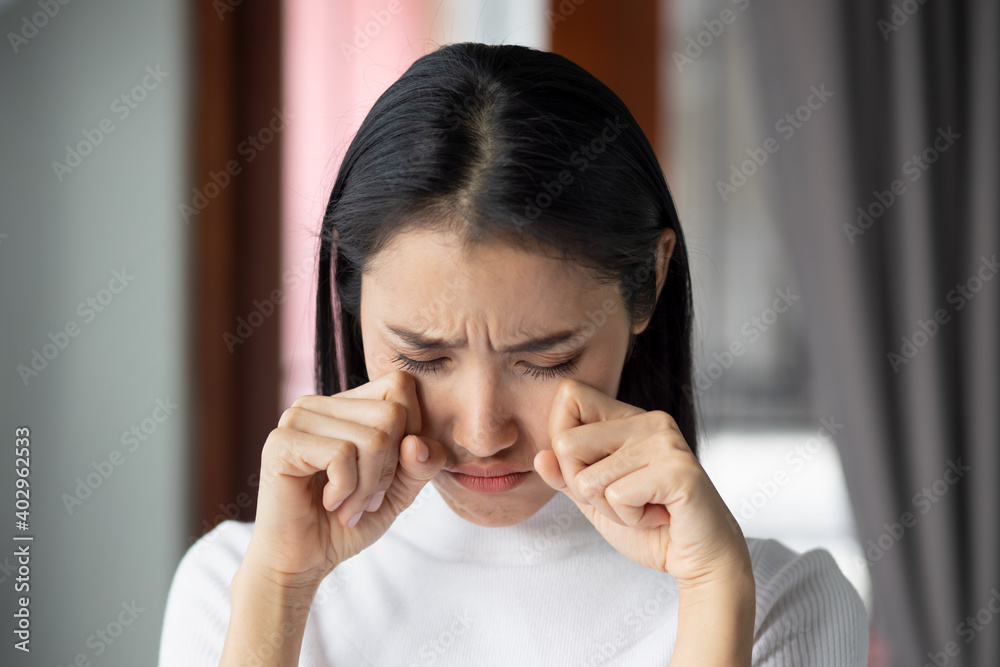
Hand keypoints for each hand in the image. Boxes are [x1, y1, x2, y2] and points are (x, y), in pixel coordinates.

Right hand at [241, 370, 446, 586]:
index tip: (388, 475)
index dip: (411, 433)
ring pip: (373, 438)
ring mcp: (297, 418)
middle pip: (392, 413)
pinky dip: (346, 490)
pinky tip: (330, 503)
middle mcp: (319, 403)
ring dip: (368, 486)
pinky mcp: (282, 443)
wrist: (301, 562)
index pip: (401, 386)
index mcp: (345, 404)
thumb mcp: (399, 491)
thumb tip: (417, 442)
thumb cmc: (346, 523)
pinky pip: (342, 455)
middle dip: (390, 468)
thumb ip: (421, 463)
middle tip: (367, 498)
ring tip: (349, 505)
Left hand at [533, 379, 751, 586]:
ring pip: (588, 477)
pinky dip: (631, 519)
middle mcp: (648, 421)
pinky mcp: (677, 471)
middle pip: (566, 442)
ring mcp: (665, 443)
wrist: (700, 560)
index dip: (563, 444)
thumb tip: (540, 456)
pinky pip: (617, 496)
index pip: (569, 396)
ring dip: (610, 508)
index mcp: (628, 418)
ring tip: (644, 508)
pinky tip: (658, 516)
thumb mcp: (596, 500)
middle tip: (622, 499)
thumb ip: (567, 477)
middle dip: (582, 486)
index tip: (594, 472)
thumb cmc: (652, 527)